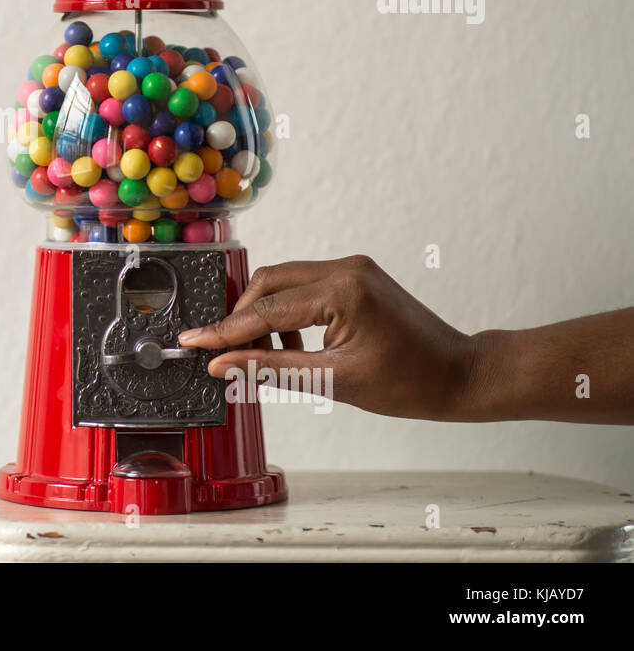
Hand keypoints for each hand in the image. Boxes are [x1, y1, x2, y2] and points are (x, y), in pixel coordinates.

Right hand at [178, 255, 475, 419]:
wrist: (460, 375)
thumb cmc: (411, 383)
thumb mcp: (333, 381)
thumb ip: (271, 368)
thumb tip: (223, 365)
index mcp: (342, 291)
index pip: (266, 310)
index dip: (225, 330)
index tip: (191, 340)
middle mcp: (345, 268)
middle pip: (268, 283)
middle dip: (243, 319)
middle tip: (228, 354)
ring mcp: (352, 268)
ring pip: (283, 281)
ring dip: (265, 315)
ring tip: (269, 356)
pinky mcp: (356, 275)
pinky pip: (304, 285)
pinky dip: (288, 312)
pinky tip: (293, 345)